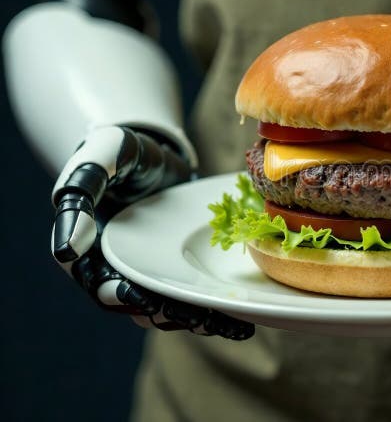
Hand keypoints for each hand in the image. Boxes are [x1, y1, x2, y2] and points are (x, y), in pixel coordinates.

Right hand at [51, 126, 253, 339]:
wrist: (152, 148)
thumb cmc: (121, 149)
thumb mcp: (101, 157)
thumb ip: (81, 193)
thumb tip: (66, 250)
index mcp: (87, 251)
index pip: (99, 283)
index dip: (121, 296)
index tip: (143, 299)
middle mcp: (115, 270)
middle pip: (137, 306)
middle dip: (168, 313)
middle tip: (199, 317)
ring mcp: (147, 273)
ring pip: (166, 307)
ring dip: (195, 318)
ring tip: (230, 323)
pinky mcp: (175, 270)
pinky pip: (190, 295)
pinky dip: (213, 308)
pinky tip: (243, 318)